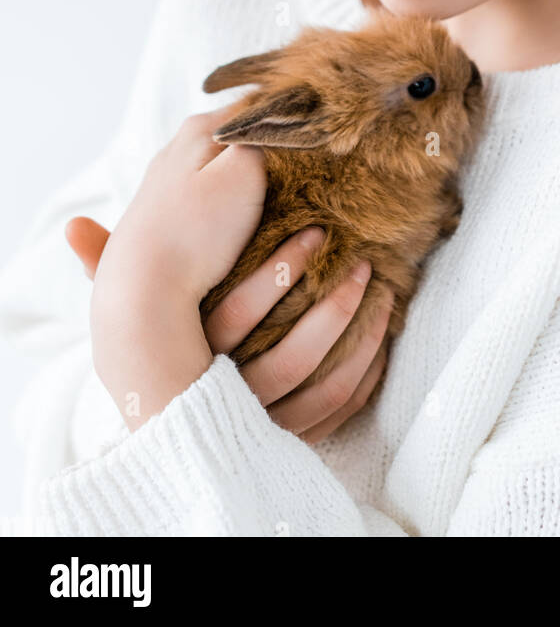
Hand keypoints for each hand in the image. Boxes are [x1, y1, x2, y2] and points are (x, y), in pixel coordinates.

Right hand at [67, 106, 393, 441]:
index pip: (238, 319)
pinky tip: (382, 334)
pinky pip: (339, 410)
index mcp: (194, 357)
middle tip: (362, 263)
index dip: (281, 274)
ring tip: (378, 288)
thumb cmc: (157, 341)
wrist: (175, 414)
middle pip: (289, 360)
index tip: (316, 232)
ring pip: (321, 387)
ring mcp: (264, 421)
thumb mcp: (131, 308)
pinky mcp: (294, 436)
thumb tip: (73, 227)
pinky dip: (366, 373)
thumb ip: (107, 266)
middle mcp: (230, 396)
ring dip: (358, 336)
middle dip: (333, 309)